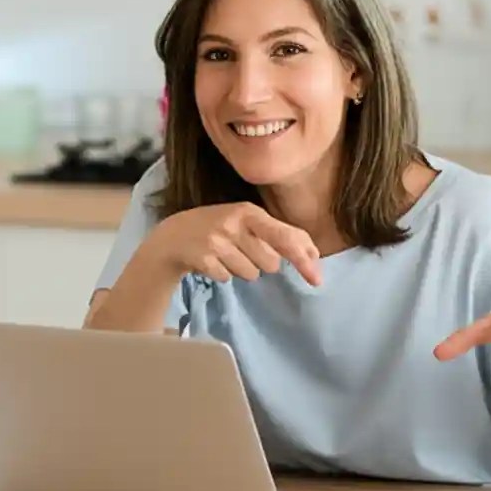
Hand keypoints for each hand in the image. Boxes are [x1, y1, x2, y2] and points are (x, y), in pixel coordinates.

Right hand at [149, 202, 322, 285]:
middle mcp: (234, 223)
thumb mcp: (247, 222)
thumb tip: (314, 255)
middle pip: (270, 263)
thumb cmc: (220, 228)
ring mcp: (216, 240)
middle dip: (261, 262)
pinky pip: (228, 278)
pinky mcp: (202, 258)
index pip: (285, 237)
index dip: (303, 259)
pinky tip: (212, 261)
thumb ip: (280, 235)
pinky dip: (223, 274)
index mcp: (250, 212)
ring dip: (241, 270)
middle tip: (242, 250)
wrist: (173, 235)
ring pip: (251, 274)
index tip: (317, 278)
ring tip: (225, 255)